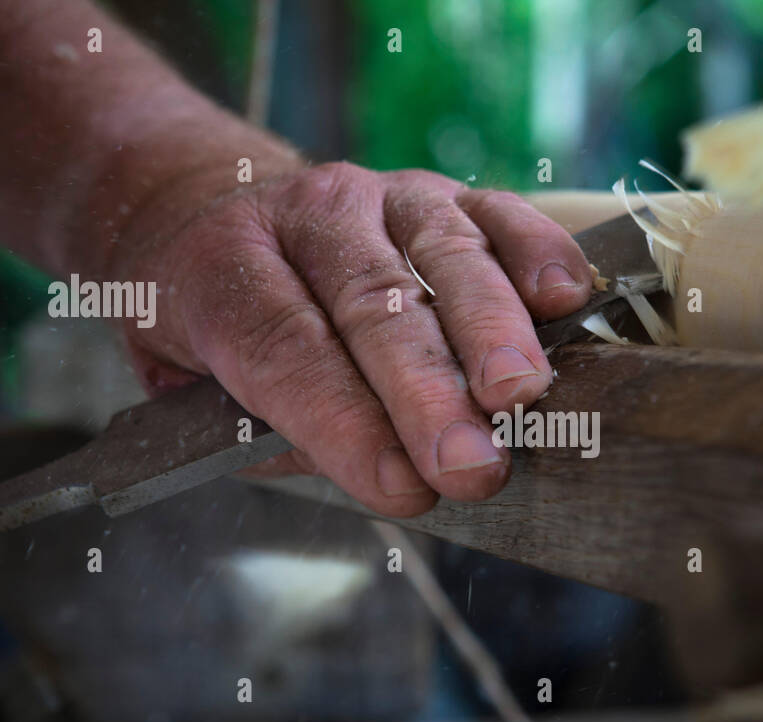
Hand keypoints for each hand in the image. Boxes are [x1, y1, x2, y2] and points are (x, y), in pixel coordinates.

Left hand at [106, 161, 592, 516]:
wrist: (206, 214)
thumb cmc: (215, 323)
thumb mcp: (196, 388)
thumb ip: (281, 430)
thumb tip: (388, 468)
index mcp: (224, 264)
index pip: (286, 348)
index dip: (344, 421)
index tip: (401, 486)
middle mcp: (309, 215)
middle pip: (375, 303)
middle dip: (428, 392)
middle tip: (470, 465)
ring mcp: (382, 196)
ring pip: (446, 254)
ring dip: (492, 329)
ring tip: (522, 395)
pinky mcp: (444, 194)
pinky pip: (500, 213)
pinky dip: (537, 251)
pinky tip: (565, 298)